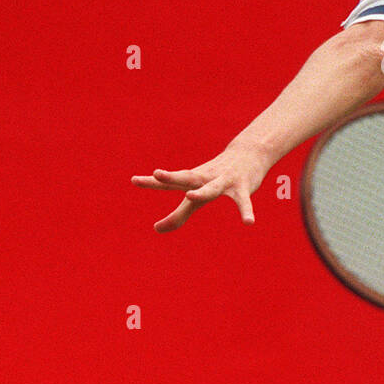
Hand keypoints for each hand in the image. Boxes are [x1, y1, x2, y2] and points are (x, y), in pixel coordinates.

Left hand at [131, 142, 268, 232]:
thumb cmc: (217, 176)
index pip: (169, 181)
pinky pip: (243, 201)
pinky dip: (246, 211)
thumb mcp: (198, 195)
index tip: (134, 180)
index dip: (152, 181)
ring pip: (211, 187)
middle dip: (172, 176)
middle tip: (158, 173)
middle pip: (186, 177)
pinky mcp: (242, 187)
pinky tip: (248, 222)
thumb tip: (156, 229)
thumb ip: (179, 214)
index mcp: (192, 179)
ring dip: (202, 191)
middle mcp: (205, 178)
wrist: (249, 153)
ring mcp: (224, 181)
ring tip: (190, 196)